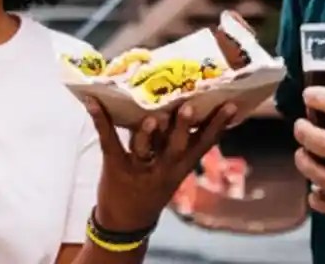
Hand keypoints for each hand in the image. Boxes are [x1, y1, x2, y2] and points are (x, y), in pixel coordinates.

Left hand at [85, 98, 235, 231]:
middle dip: (183, 128)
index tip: (231, 105)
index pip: (203, 144)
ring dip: (147, 132)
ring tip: (151, 117)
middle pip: (176, 147)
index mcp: (181, 168)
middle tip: (190, 107)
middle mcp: (162, 169)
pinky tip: (93, 102)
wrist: (126, 222)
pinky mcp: (114, 166)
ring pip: (144, 148)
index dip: (218, 125)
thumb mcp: (175, 172)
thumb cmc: (153, 187)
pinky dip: (100, 120)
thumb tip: (192, 107)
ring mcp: (138, 168)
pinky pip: (109, 142)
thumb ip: (182, 146)